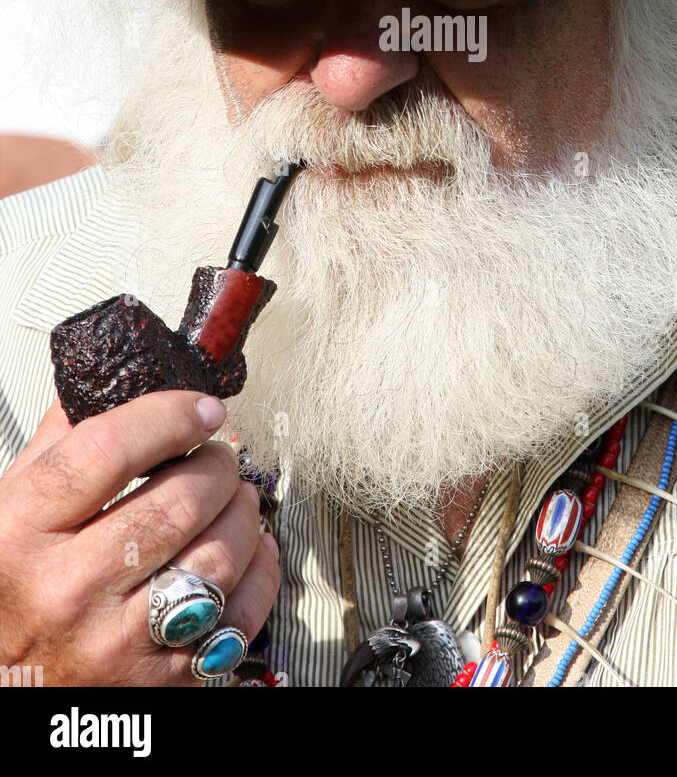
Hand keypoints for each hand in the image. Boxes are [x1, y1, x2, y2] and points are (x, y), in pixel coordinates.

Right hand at [0, 391, 280, 685]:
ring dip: (243, 512)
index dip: (169, 416)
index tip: (200, 409)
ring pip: (217, 555)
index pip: (109, 451)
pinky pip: (239, 614)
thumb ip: (61, 443)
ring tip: (234, 498)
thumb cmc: (12, 593)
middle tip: (218, 456)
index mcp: (22, 534)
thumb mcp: (10, 509)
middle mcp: (67, 590)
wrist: (7, 688)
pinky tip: (250, 549)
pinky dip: (261, 569)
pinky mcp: (159, 680)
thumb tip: (114, 380)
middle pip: (177, 502)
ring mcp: (115, 641)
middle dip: (217, 465)